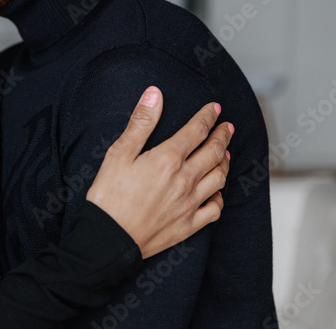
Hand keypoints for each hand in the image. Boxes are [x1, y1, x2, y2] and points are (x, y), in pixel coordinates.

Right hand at [85, 86, 231, 258]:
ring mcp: (189, 204)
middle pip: (213, 152)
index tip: (215, 108)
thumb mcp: (118, 153)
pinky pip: (214, 209)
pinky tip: (216, 191)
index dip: (207, 116)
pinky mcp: (188, 226)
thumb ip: (141, 123)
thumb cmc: (109, 196)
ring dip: (224, 162)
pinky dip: (219, 196)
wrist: (108, 240)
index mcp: (168, 159)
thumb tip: (155, 94)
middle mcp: (184, 180)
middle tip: (227, 127)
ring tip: (225, 153)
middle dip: (222, 135)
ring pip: (218, 178)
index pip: (196, 131)